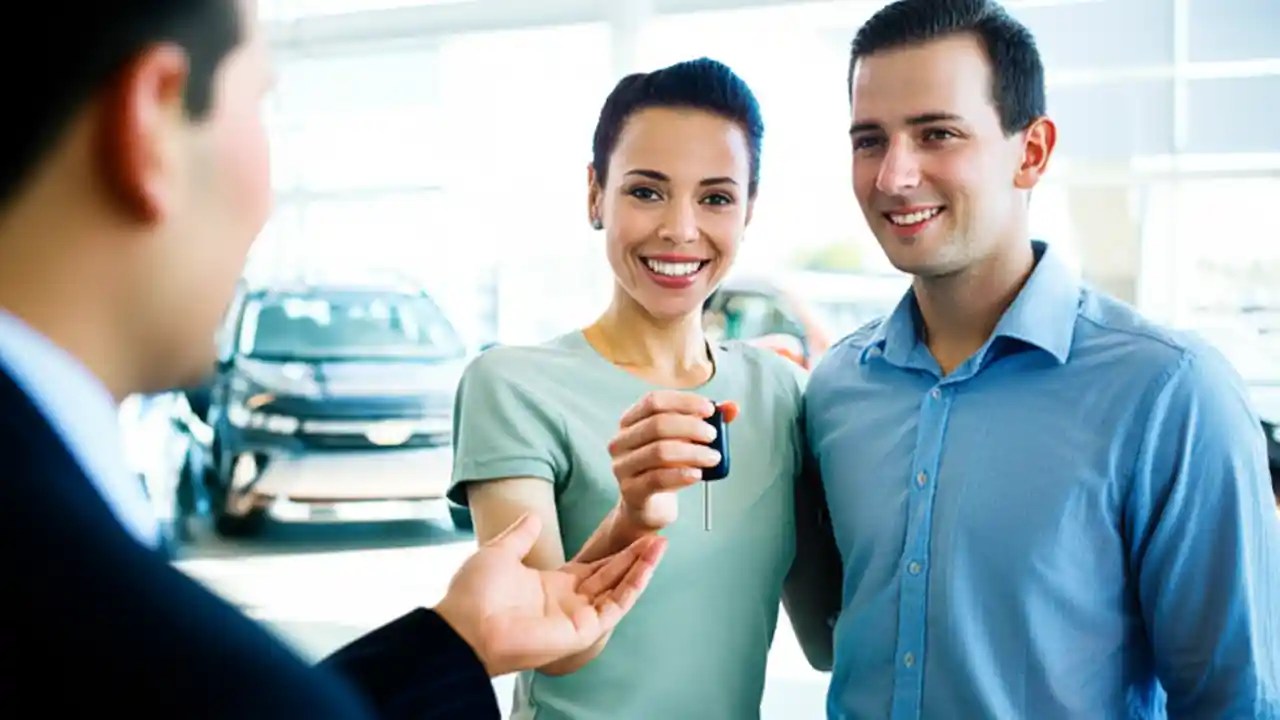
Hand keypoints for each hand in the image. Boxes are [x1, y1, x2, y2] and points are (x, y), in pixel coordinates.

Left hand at [434, 513, 666, 677]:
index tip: (633, 536)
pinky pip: (615, 607)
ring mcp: (577, 618)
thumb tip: (533, 516)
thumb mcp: (499, 553)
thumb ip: (521, 536)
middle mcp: (568, 603)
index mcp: (551, 586)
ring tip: (659, 545)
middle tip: (657, 537)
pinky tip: (647, 566)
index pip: (594, 568)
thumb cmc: (474, 593)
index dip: (615, 553)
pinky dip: (633, 586)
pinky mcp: (582, 631)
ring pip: (619, 590)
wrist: (464, 624)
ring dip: (640, 568)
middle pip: (612, 577)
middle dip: (635, 557)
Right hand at [608, 390, 738, 529]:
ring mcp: (622, 466)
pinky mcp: (631, 490)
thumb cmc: (666, 467)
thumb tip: (732, 407)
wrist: (648, 506)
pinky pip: (657, 479)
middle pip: (657, 424)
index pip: (654, 401)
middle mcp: (621, 441)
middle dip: (691, 427)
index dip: (684, 402)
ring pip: (659, 451)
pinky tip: (698, 475)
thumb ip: (705, 422)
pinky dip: (682, 475)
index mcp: (630, 421)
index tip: (709, 409)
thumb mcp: (684, 442)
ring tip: (713, 458)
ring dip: (693, 452)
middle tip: (713, 435)